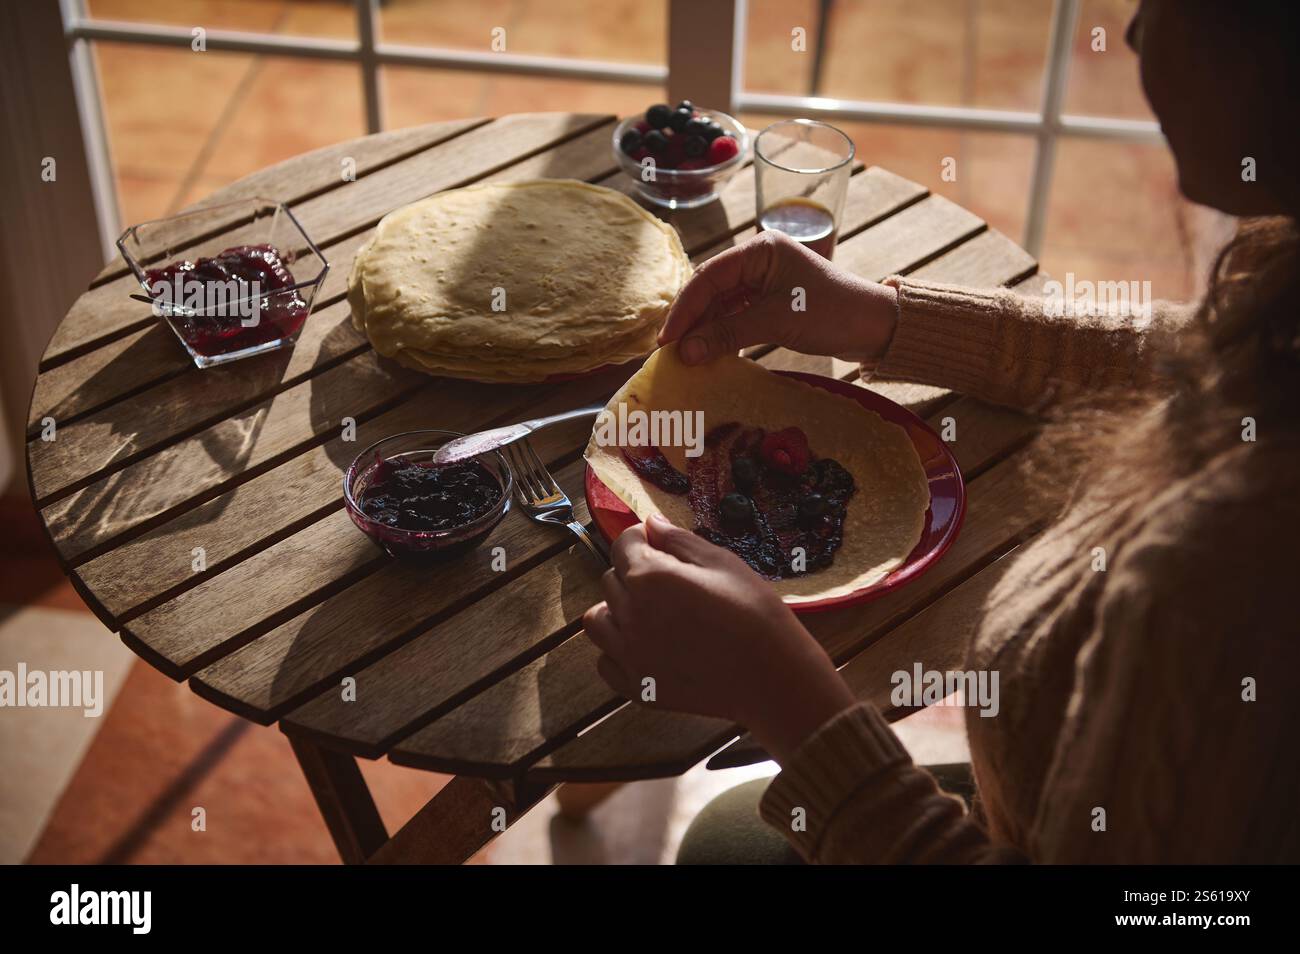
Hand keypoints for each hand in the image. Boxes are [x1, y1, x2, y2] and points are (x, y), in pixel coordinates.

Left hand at [583, 514, 857, 763]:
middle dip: (632, 571)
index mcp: (648, 577)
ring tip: (647, 612)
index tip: (656, 543)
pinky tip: (646, 646)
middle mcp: (629, 614)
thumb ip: (679, 541)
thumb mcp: (722, 563)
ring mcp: (629, 654)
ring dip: (615, 609)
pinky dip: (618, 650)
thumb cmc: (753, 613)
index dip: (639, 538)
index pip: (622, 544)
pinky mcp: (637, 687)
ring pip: (598, 620)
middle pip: (611, 579)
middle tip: (665, 580)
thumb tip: (652, 525)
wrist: (772, 677)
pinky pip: (606, 661)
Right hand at [658, 229, 899, 365]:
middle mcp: (759, 260)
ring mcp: (765, 281)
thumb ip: (728, 334)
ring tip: (688, 358)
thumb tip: (685, 353)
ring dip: (706, 331)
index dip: (684, 309)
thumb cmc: (831, 313)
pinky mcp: (772, 302)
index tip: (667, 340)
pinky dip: (724, 335)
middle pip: (711, 290)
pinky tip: (712, 354)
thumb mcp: (776, 322)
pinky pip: (737, 316)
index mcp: (760, 249)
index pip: (708, 276)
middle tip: (671, 353)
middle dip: (692, 322)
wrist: (876, 327)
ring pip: (722, 306)